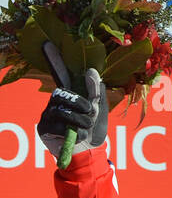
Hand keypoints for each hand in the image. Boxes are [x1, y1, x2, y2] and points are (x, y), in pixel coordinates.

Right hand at [37, 41, 106, 164]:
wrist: (90, 154)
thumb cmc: (93, 130)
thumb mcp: (100, 110)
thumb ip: (96, 92)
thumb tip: (91, 71)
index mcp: (71, 95)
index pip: (62, 74)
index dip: (55, 60)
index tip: (48, 44)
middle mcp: (56, 102)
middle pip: (63, 92)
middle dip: (81, 103)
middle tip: (91, 112)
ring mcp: (48, 113)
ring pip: (63, 109)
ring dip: (81, 119)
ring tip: (86, 127)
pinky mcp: (44, 127)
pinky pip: (59, 123)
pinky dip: (75, 130)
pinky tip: (79, 136)